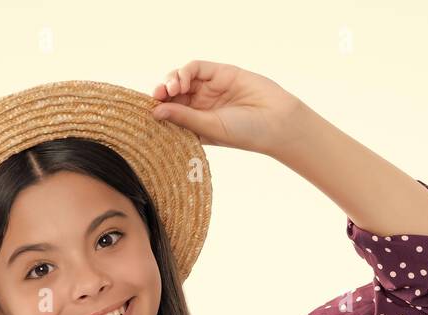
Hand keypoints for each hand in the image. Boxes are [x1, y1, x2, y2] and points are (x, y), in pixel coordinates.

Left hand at [149, 60, 303, 154]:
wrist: (277, 121)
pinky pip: (196, 68)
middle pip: (172, 94)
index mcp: (197, 124)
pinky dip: (184, 71)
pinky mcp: (220, 73)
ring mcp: (210, 88)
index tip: (150, 112)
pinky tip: (182, 81)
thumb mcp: (210, 128)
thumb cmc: (245, 133)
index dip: (158, 110)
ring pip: (181, 78)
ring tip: (170, 89)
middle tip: (158, 96)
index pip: (170, 113)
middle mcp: (201, 105)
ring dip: (171, 81)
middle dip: (162, 93)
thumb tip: (155, 111)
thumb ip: (184, 118)